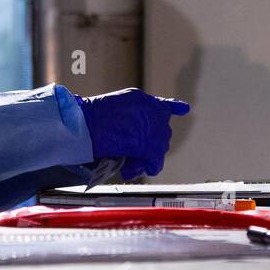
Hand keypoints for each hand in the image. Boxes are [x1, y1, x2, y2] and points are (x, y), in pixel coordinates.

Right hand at [75, 89, 190, 179]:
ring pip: (158, 150)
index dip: (173, 109)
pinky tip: (134, 168)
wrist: (86, 123)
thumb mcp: (122, 102)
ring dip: (144, 156)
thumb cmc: (96, 114)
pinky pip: (154, 164)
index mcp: (147, 101)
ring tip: (125, 159)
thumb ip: (139, 109)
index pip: (167, 107)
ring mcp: (154, 130)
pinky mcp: (148, 147)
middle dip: (148, 143)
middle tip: (130, 150)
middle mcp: (155, 113)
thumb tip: (153, 122)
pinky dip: (145, 168)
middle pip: (161, 134)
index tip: (183, 109)